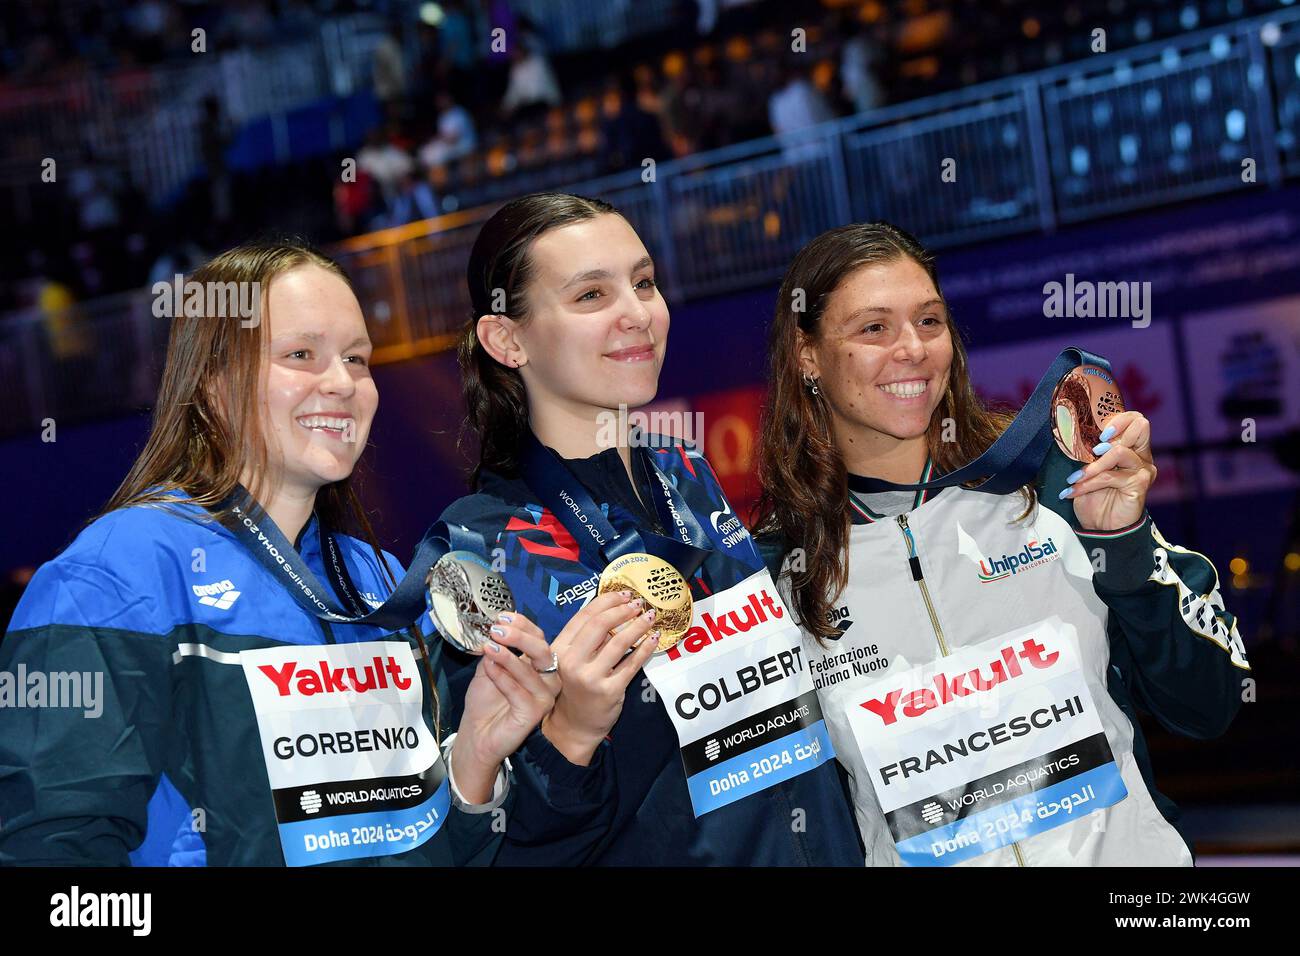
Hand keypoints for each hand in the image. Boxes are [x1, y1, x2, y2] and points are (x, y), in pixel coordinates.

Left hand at [452, 613, 559, 802]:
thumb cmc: (485, 701)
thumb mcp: (488, 667)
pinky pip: (519, 691)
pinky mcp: (535, 713)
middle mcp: (547, 679)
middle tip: (497, 630)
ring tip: (488, 648)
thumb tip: (494, 628)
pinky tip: (489, 668)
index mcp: (538, 665)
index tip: (501, 617)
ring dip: (508, 657)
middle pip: (543, 651)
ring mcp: (544, 697)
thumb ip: (494, 649)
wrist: (477, 734)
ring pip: (531, 670)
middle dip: (520, 637)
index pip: (539, 638)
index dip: (522, 625)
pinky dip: (503, 677)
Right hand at [542, 590, 660, 766]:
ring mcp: (591, 678)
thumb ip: (585, 639)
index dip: (605, 601)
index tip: (622, 594)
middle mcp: (572, 662)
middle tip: (637, 603)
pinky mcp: (610, 691)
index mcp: (560, 649)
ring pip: (619, 643)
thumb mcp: (569, 661)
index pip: (583, 617)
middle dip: (622, 610)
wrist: (574, 725)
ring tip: (649, 617)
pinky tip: (653, 638)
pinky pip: (632, 663)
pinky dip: (645, 648)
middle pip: (600, 626)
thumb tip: (614, 611)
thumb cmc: (574, 687)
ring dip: (638, 626)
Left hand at [1060, 411, 1156, 530]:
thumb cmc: (1094, 497)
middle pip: (1141, 426)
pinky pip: (1110, 476)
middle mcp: (1142, 456)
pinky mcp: (1140, 485)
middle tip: (1094, 449)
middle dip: (1113, 434)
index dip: (1119, 419)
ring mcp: (1143, 470)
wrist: (1100, 527)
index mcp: (1132, 448)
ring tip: (1074, 479)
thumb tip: (1073, 434)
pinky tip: (1074, 491)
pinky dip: (1088, 483)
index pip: (1136, 420)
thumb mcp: (1088, 470)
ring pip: (1119, 452)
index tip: (1099, 432)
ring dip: (1091, 466)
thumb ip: (1090, 452)